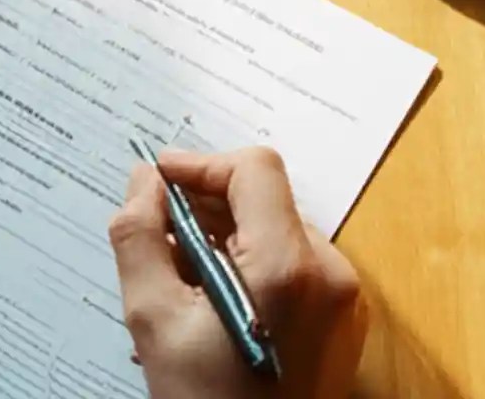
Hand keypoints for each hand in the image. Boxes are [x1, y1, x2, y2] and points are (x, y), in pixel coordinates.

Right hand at [109, 148, 364, 398]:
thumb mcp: (152, 319)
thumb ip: (140, 237)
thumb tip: (144, 181)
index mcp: (287, 267)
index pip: (252, 170)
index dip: (199, 165)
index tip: (157, 180)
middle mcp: (330, 272)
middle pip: (264, 199)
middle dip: (205, 208)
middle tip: (156, 236)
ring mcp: (345, 297)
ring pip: (276, 230)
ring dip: (224, 239)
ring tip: (178, 281)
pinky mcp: (344, 318)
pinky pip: (294, 265)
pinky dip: (250, 266)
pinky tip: (211, 303)